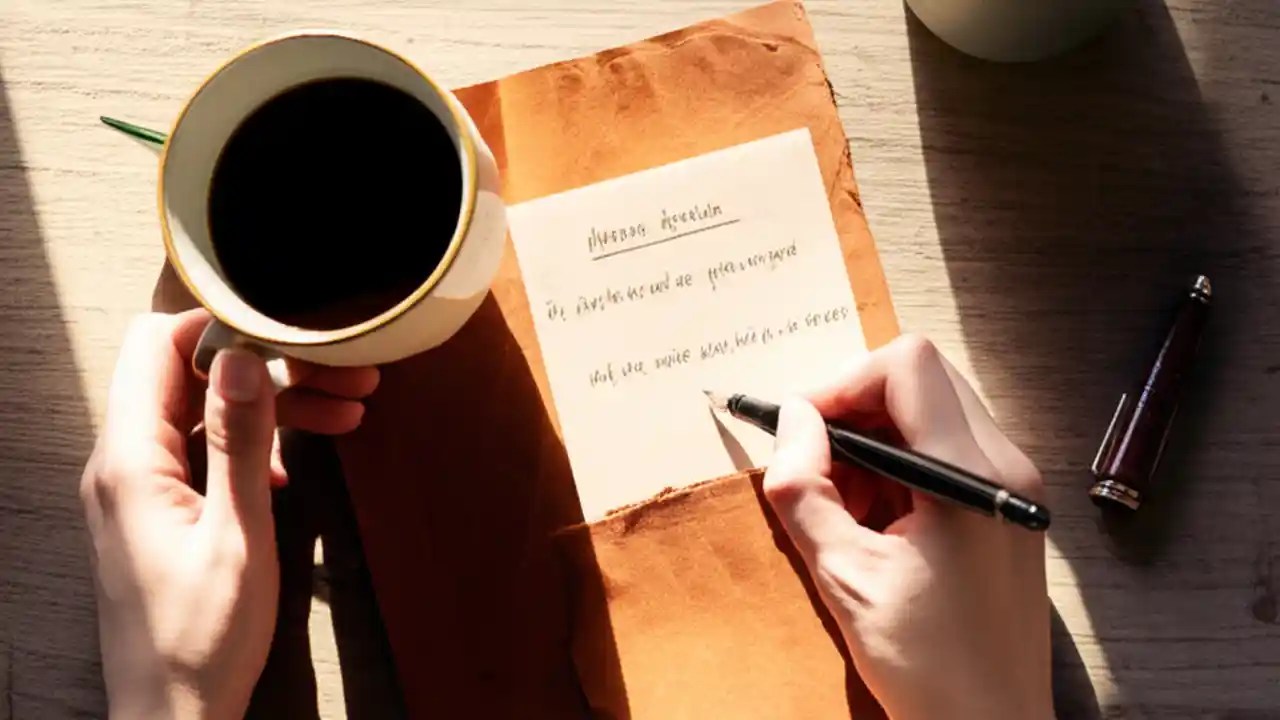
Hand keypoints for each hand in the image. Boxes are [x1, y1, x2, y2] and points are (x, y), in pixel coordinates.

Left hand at [80, 310, 378, 718]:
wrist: (174, 714)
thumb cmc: (203, 637)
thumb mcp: (239, 533)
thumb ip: (239, 441)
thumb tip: (240, 357)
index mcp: (130, 461)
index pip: (156, 347)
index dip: (220, 327)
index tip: (289, 334)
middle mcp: (123, 464)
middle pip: (188, 376)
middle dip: (267, 368)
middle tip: (343, 378)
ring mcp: (138, 488)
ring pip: (202, 413)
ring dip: (270, 408)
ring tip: (346, 415)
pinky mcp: (157, 511)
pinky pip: (199, 452)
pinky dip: (250, 445)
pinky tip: (295, 469)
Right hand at [764, 336, 1052, 719]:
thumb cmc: (930, 668)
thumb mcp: (846, 578)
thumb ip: (806, 489)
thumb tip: (792, 423)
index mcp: (972, 475)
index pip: (908, 366)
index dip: (842, 383)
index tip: (801, 427)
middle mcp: (1005, 465)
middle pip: (921, 381)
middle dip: (854, 409)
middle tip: (812, 459)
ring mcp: (1012, 486)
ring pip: (932, 413)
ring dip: (874, 441)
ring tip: (840, 503)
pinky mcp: (1006, 508)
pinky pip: (946, 453)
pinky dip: (898, 468)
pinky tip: (872, 522)